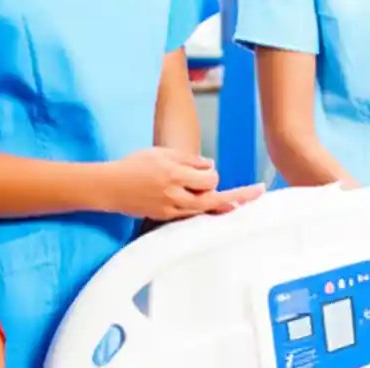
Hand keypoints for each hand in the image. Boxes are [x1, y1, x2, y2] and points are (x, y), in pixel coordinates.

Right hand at [100, 148, 264, 219]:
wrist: (110, 187)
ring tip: (248, 200)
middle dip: (237, 195)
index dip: (213, 174)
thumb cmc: (135, 165)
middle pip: (213, 197)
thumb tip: (210, 166)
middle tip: (260, 191)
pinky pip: (191, 215)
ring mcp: (171, 208)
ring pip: (204, 209)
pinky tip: (221, 209)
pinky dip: (205, 210)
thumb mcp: (162, 153)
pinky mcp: (166, 217)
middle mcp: (175, 193)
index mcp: (174, 173)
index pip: (208, 177)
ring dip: (223, 204)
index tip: (209, 171)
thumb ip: (188, 159)